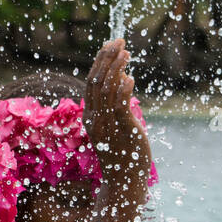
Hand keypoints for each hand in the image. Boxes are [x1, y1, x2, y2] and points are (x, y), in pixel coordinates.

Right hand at [84, 39, 151, 204]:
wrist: (124, 181)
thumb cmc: (122, 153)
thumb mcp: (116, 125)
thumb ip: (116, 104)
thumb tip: (123, 79)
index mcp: (92, 116)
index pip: (92, 83)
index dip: (100, 61)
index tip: (110, 45)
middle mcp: (96, 119)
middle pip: (97, 82)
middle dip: (107, 59)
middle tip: (118, 40)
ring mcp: (108, 126)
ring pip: (107, 90)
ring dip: (116, 68)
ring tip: (126, 52)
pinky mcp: (123, 131)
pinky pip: (119, 106)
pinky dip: (123, 89)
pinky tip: (129, 77)